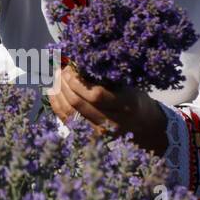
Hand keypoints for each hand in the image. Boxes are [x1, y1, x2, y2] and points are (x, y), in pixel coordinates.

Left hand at [46, 64, 167, 152]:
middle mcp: (112, 123)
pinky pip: (66, 120)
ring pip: (69, 112)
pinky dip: (56, 104)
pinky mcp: (89, 138)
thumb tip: (77, 62)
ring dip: (58, 92)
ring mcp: (99, 133)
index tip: (71, 67)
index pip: (95, 95)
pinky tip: (53, 91)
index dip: (78, 80)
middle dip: (64, 83)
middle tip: (60, 69)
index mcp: (125, 106)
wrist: (145, 129)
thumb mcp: (128, 86)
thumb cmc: (135, 101)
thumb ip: (106, 79)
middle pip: (78, 103)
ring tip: (56, 77)